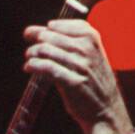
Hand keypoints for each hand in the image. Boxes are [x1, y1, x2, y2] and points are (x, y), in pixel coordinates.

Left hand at [23, 19, 133, 133]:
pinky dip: (34, 65)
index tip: (34, 33)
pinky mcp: (72, 82)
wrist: (106, 108)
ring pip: (47, 51)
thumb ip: (71, 44)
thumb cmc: (93, 81)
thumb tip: (41, 31)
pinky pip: (48, 68)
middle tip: (30, 49)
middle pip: (52, 36)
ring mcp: (81, 66)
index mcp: (93, 40)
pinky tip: (29, 67)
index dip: (47, 28)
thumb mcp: (91, 56)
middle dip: (36, 40)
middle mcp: (88, 50)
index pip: (65, 25)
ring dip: (32, 53)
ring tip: (29, 58)